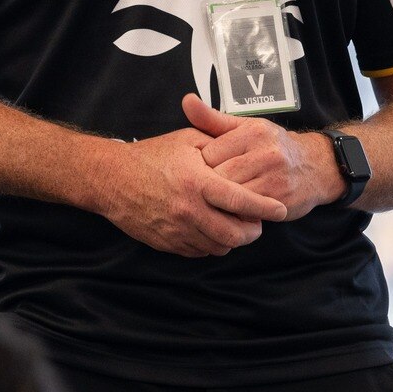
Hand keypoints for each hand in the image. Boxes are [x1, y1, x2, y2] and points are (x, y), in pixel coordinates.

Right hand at [95, 124, 288, 257]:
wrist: (111, 179)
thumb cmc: (151, 155)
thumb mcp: (187, 140)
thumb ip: (218, 144)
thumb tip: (245, 148)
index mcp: (197, 182)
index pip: (241, 201)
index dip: (265, 208)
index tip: (281, 209)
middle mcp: (188, 210)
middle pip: (234, 234)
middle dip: (253, 231)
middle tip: (258, 223)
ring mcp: (177, 230)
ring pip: (219, 246)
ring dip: (233, 240)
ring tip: (236, 226)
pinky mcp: (167, 242)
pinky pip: (200, 251)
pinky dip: (212, 244)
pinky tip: (213, 230)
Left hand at [183, 94, 344, 220]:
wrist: (316, 166)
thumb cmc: (273, 146)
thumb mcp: (246, 127)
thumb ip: (212, 118)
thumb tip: (186, 101)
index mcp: (253, 132)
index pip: (209, 153)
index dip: (199, 166)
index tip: (199, 172)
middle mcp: (265, 154)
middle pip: (219, 176)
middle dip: (207, 186)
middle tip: (201, 191)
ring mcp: (274, 179)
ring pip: (232, 196)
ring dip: (220, 202)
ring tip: (213, 202)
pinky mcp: (279, 202)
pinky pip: (247, 211)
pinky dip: (236, 213)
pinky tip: (232, 211)